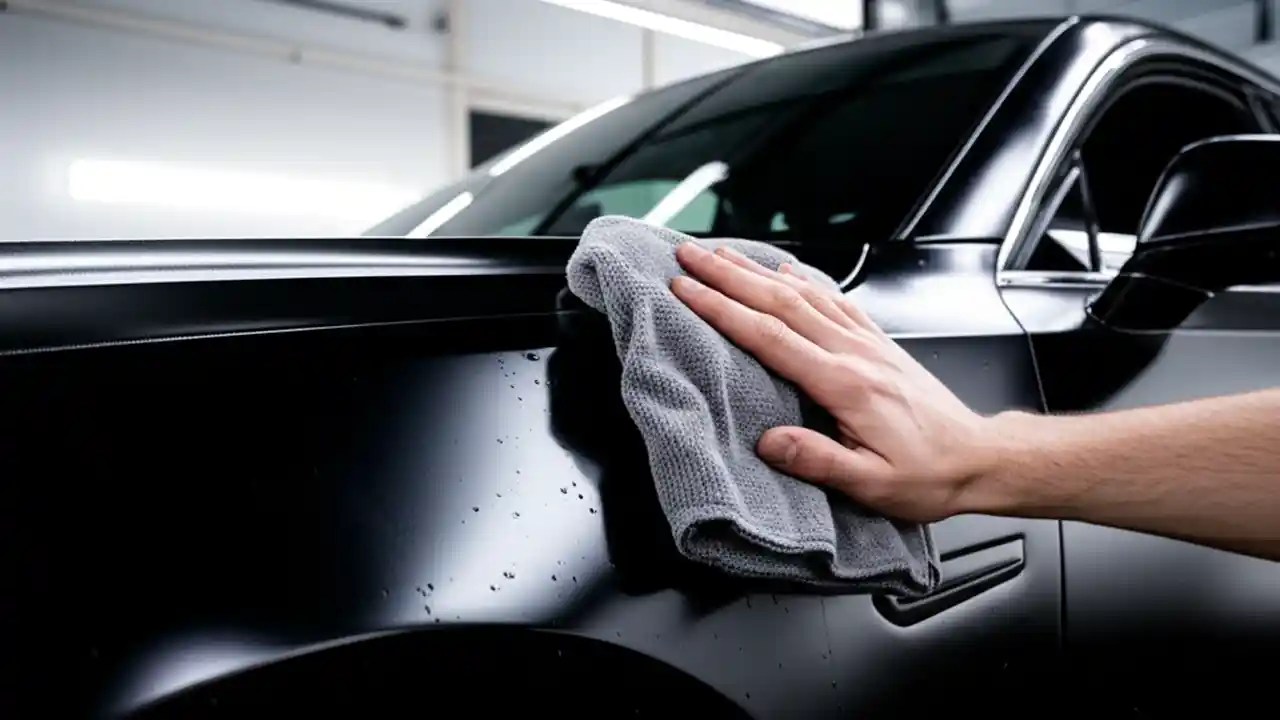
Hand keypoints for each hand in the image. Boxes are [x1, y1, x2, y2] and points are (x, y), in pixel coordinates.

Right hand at [669, 242, 1003, 522]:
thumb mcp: (871, 485)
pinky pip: (835, 299)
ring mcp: (867, 343)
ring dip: (758, 271)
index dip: (722, 310)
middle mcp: (854, 353)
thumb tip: (768, 442)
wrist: (979, 459)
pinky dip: (805, 279)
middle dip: (728, 276)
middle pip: (779, 301)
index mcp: (844, 385)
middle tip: (689, 257)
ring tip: (722, 255)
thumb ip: (818, 461)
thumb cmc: (927, 475)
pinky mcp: (878, 344)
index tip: (687, 290)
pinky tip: (788, 270)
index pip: (769, 336)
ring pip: (804, 293)